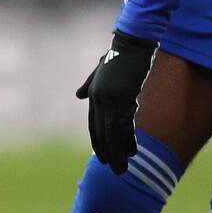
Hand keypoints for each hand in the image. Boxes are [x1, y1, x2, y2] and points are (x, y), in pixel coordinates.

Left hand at [76, 29, 158, 173]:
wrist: (133, 43)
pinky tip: (132, 151)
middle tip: (114, 169)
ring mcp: (110, 99)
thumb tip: (79, 95)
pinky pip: (124, 124)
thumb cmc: (120, 54)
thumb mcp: (101, 69)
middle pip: (101, 132)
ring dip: (117, 152)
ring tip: (123, 167)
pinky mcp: (123, 97)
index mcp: (94, 95)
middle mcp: (99, 99)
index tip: (102, 158)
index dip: (98, 142)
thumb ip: (89, 84)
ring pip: (112, 132)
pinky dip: (127, 139)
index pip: (94, 125)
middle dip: (107, 153)